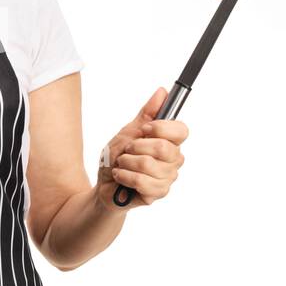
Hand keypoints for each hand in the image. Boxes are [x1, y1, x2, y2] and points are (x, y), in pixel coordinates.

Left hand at [95, 87, 187, 208]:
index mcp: (170, 142)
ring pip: (149, 164)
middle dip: (136, 147)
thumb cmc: (118, 157)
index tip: (145, 129)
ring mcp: (167, 177)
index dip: (162, 128)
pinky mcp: (158, 193)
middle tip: (127, 150)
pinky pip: (142, 181)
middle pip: (163, 147)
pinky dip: (125, 176)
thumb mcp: (129, 131)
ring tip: (122, 165)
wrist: (104, 183)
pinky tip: (121, 177)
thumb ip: (147, 113)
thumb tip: (162, 92)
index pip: (181, 130)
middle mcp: (173, 159)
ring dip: (126, 162)